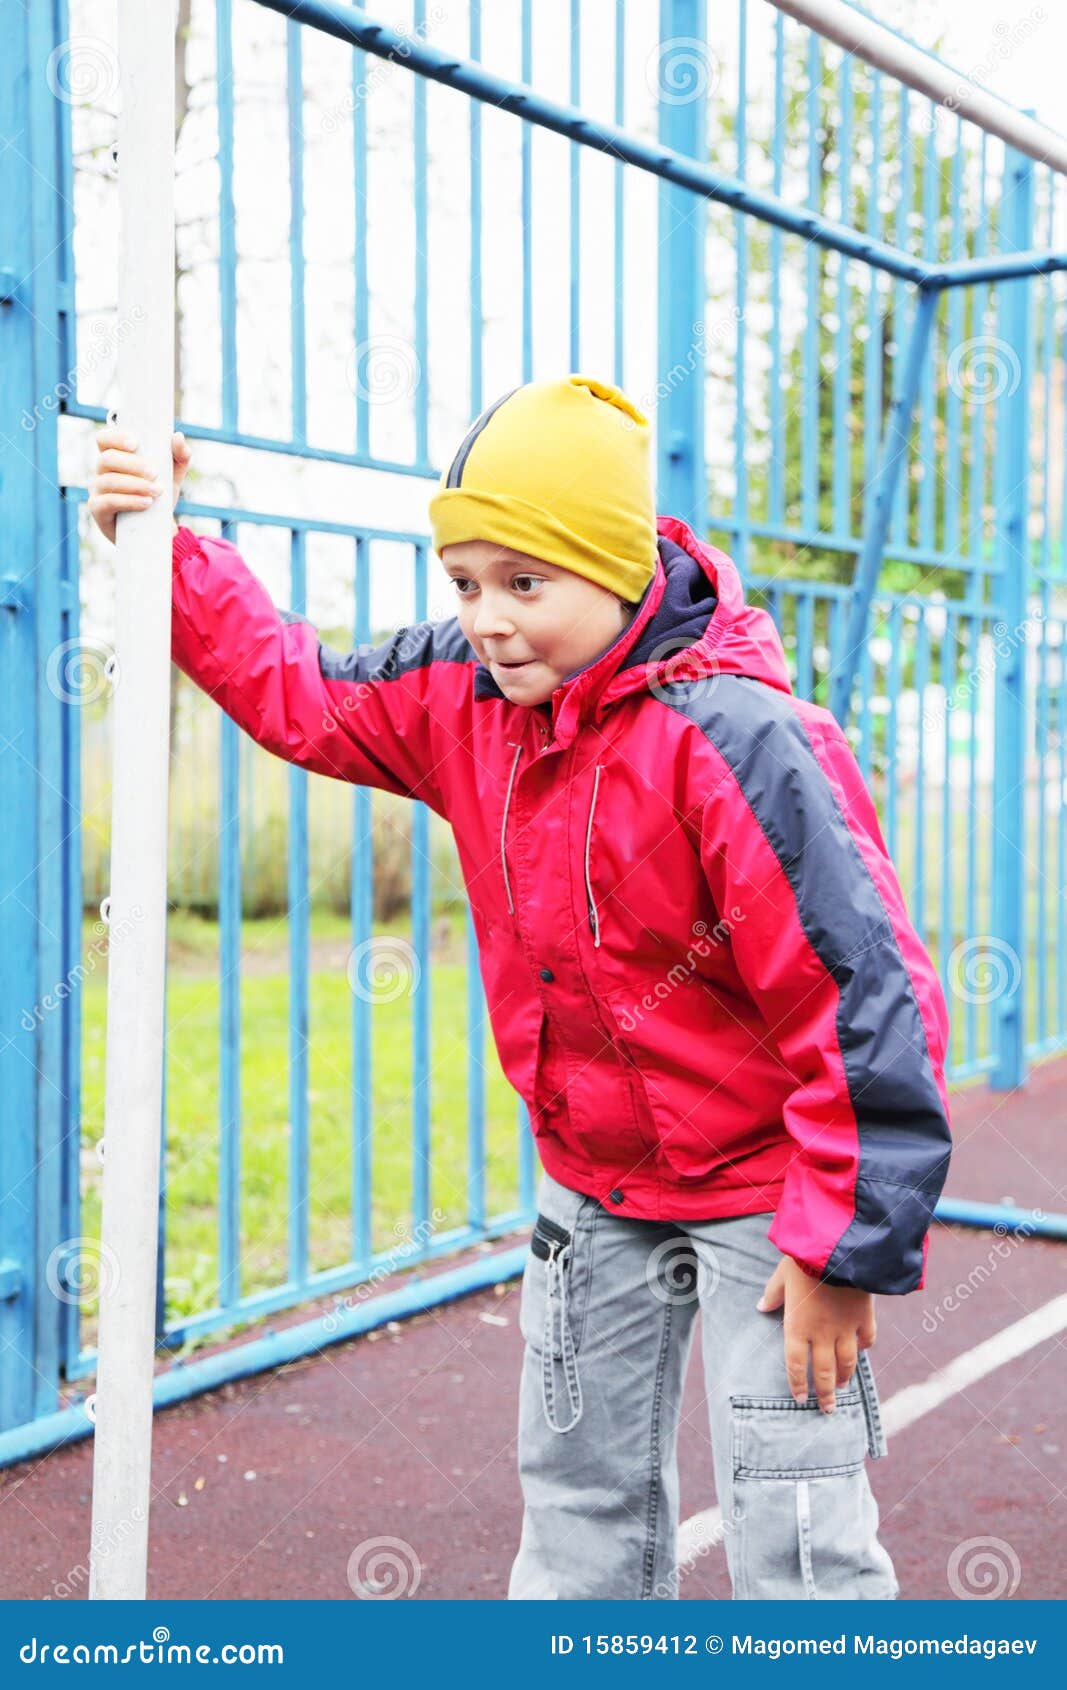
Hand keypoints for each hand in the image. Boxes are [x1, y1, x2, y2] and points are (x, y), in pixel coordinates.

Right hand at [89, 426, 191, 544]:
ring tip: (157, 491)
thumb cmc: (159, 495)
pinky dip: (129, 501)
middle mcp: (102, 471)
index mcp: (115, 456)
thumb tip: (177, 437)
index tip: (135, 443)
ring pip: (108, 480)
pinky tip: (146, 503)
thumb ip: (180, 456)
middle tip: (155, 473)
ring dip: (134, 484)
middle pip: (107, 459)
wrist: (157, 528)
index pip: (104, 439)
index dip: (115, 437)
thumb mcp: (173, 475)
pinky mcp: (99, 510)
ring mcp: (97, 490)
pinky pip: (108, 502)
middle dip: (132, 464)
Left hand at [757, 1257, 875, 1413]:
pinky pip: (866, 1338)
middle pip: (823, 1372)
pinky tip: (861, 1351)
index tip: (800, 1399)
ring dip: (844, 1377)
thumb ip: (773, 1294)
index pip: (795, 1364)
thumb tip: (761, 1306)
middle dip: (824, 1394)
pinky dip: (864, 1347)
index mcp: (798, 1326)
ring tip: (841, 1387)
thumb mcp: (781, 1275)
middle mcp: (822, 1333)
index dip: (797, 1384)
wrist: (838, 1249)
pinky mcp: (864, 1316)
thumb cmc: (804, 1260)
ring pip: (846, 1362)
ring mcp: (845, 1327)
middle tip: (827, 1410)